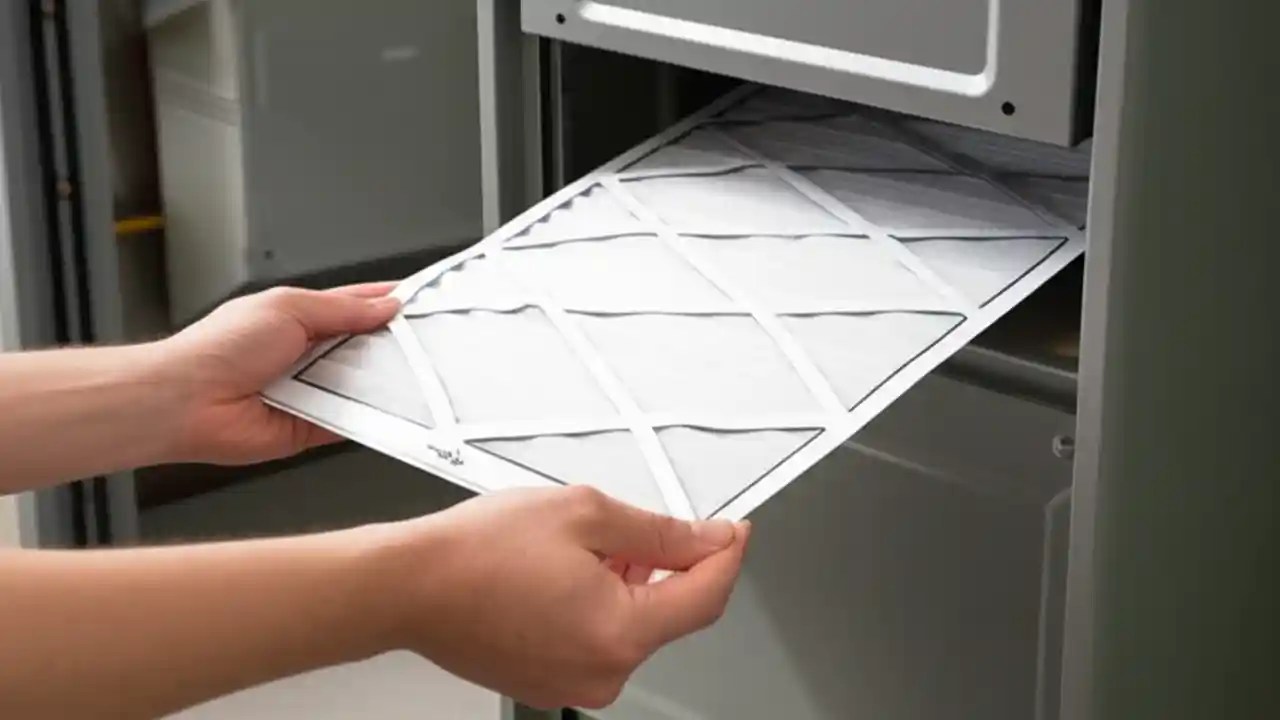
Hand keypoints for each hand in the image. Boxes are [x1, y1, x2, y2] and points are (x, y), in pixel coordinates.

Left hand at [157, 284, 400, 465]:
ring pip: (363, 385)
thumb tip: (384, 306)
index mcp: (302, 316)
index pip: (357, 304)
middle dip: (394, 345)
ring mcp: (312, 389)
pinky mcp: (312, 426)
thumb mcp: (289, 308)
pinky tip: (388, 411)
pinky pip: (351, 421)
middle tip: (428, 343)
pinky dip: (368, 418)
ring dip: (382, 382)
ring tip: (414, 375)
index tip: (422, 302)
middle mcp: (308, 352)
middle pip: (366, 347)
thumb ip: (342, 308)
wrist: (188, 401)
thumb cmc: (220, 348)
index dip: (389, 302)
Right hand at [369, 486, 750, 709]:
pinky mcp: (552, 681)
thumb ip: (660, 531)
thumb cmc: (476, 552)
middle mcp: (602, 672)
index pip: (706, 596)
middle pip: (670, 612)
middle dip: (664, 564)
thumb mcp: (586, 514)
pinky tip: (564, 573)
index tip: (733, 530)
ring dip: (628, 582)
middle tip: (624, 525)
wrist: (407, 586)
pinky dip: (599, 604)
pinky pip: (600, 639)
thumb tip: (708, 539)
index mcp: (618, 634)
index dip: (727, 554)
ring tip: (577, 546)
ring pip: (633, 624)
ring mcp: (575, 684)